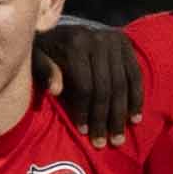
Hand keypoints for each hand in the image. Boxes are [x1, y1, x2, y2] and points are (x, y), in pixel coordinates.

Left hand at [37, 20, 143, 144]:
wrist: (61, 30)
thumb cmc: (45, 50)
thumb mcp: (36, 57)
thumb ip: (44, 71)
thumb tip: (56, 90)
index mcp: (75, 42)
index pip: (85, 84)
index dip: (84, 111)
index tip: (83, 132)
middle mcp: (98, 39)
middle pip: (106, 87)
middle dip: (104, 119)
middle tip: (103, 143)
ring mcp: (115, 40)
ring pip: (122, 85)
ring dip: (121, 116)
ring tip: (117, 139)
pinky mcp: (127, 44)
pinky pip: (135, 77)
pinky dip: (136, 100)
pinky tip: (134, 119)